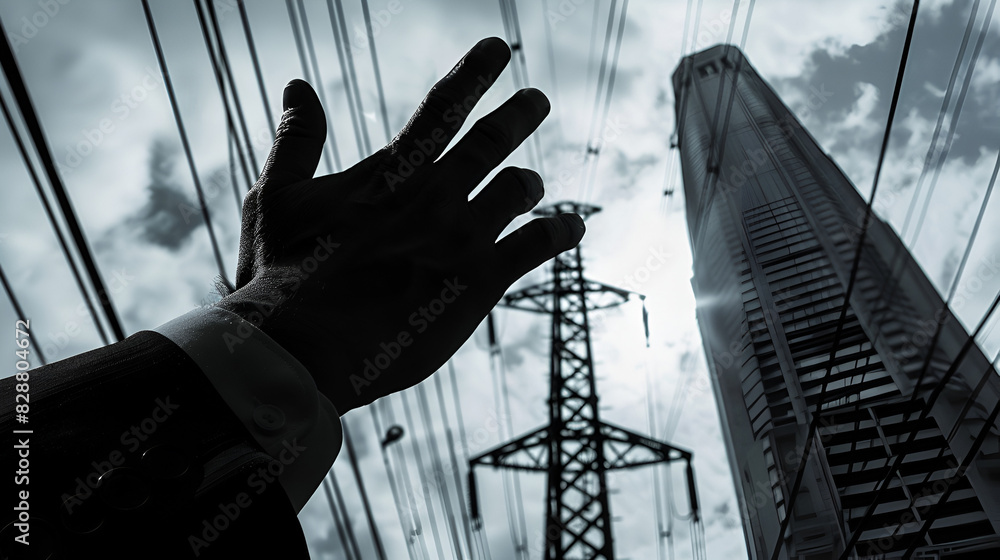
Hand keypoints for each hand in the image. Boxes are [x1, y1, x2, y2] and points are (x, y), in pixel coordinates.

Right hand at [218, 37, 583, 413]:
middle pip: (491, 140)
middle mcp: (433, 196)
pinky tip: (571, 227)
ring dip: (528, 183)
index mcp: (389, 174)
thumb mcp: (275, 199)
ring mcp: (461, 238)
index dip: (473, 73)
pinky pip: (536, 246)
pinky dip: (559, 232)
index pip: (441, 108)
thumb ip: (296, 140)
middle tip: (537, 100)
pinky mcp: (480, 284)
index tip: (498, 49)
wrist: (302, 349)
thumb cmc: (281, 276)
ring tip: (531, 184)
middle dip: (518, 114)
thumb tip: (297, 85)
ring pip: (517, 190)